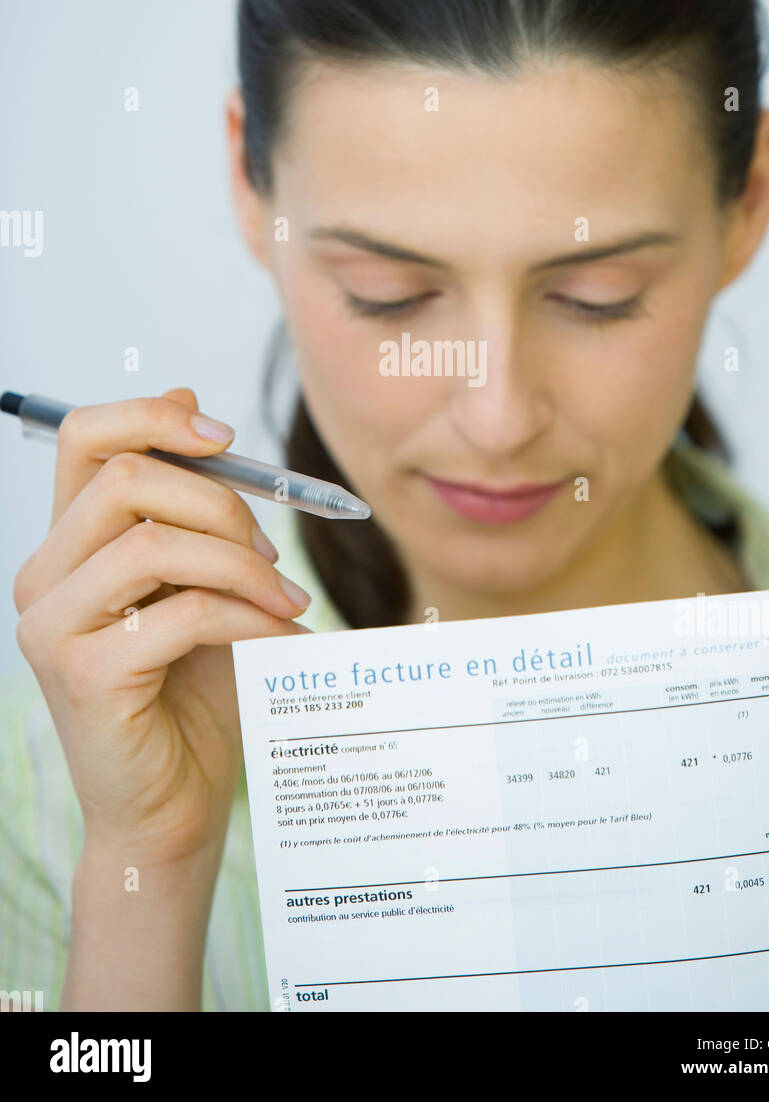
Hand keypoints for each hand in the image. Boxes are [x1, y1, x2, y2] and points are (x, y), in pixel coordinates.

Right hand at [14, 387, 310, 865]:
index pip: (84, 438)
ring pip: (152, 543)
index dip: (152, 416)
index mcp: (68, 545)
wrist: (172, 807)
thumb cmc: (188, 694)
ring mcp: (54, 628)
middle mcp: (43, 578)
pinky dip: (248, 616)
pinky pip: (181, 613)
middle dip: (219, 502)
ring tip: (284, 596)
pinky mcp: (86, 676)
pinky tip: (281, 634)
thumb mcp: (195, 581)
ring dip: (241, 562)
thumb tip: (189, 401)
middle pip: (123, 478)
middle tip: (270, 551)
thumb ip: (185, 507)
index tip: (224, 437)